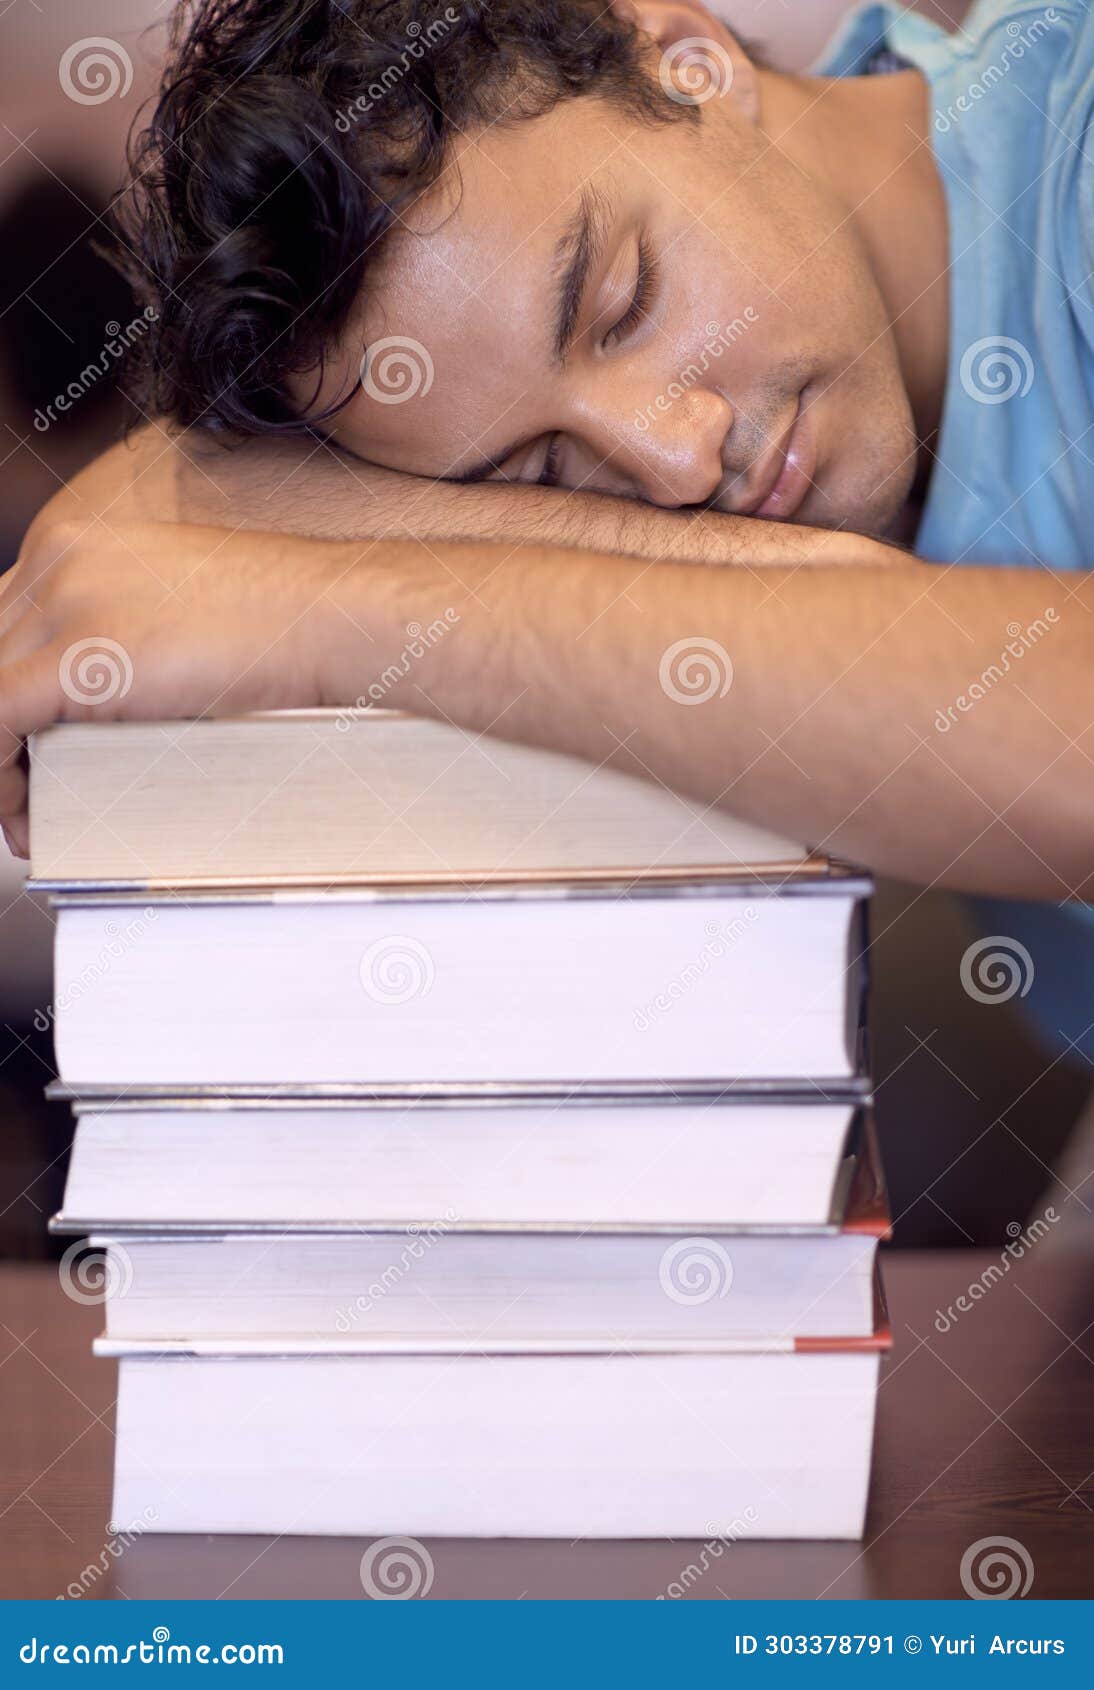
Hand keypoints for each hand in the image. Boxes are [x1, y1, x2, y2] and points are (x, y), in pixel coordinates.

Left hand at [0, 518, 341, 856]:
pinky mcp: (77, 655)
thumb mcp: (177, 607)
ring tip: (27, 817)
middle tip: (21, 793)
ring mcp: (64, 601)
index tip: (23, 746)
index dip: (5, 693)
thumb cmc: (286, 615)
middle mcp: (59, 559)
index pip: (5, 622)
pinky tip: (25, 816)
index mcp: (79, 540)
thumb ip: (121, 630)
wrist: (329, 614)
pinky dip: (0, 778)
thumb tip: (98, 695)